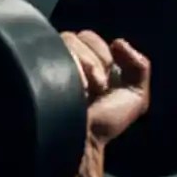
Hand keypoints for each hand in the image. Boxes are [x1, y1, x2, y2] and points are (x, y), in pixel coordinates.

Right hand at [60, 31, 150, 146]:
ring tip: (86, 91)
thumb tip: (118, 42)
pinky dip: (72, 66)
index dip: (104, 56)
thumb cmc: (106, 122)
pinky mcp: (37, 68)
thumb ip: (140, 66)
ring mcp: (50, 64)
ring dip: (86, 65)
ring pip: (68, 40)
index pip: (91, 37)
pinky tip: (75, 88)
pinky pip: (54, 49)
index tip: (107, 83)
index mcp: (88, 62)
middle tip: (98, 88)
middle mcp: (67, 60)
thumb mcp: (136, 95)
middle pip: (81, 36)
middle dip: (97, 61)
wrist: (84, 140)